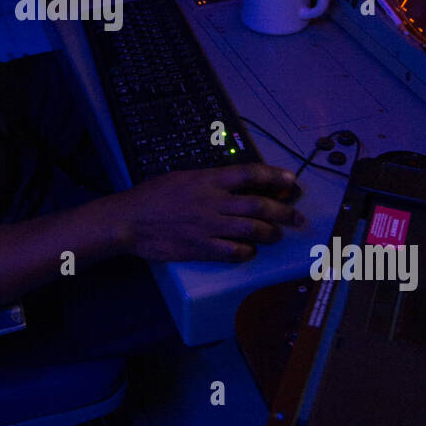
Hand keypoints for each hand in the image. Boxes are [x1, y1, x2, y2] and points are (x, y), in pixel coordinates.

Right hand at [117, 163, 304, 262]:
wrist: (130, 220)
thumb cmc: (153, 196)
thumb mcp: (182, 177)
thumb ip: (209, 181)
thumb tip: (235, 183)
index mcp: (208, 180)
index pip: (249, 173)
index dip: (274, 175)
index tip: (290, 179)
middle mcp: (213, 202)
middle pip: (258, 204)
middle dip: (283, 210)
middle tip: (296, 216)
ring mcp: (208, 226)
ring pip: (252, 229)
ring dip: (270, 232)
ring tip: (277, 234)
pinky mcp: (201, 247)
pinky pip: (234, 251)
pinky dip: (247, 251)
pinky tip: (249, 250)